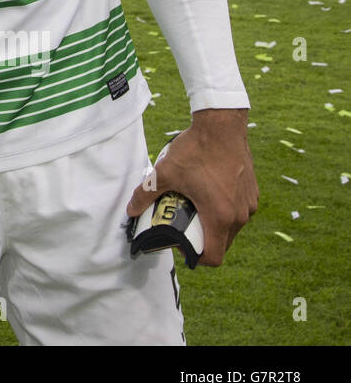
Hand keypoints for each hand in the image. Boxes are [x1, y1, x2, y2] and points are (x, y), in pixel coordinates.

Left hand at [125, 109, 257, 266]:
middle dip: (202, 240)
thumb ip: (145, 194)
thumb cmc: (196, 150)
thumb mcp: (165, 173)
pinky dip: (224, 210)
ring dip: (213, 224)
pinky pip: (238, 211)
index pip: (213, 257)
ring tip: (194, 207)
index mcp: (220, 216)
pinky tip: (208, 193)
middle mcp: (239, 215)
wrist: (222, 125)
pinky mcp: (252, 192)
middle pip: (222, 244)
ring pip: (231, 228)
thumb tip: (130, 209)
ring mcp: (248, 204)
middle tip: (183, 224)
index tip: (182, 244)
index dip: (196, 257)